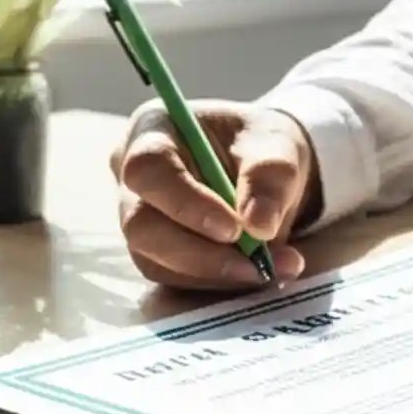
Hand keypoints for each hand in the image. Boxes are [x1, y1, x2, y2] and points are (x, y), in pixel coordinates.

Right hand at [109, 99, 320, 289]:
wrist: (268, 172)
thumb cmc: (263, 146)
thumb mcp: (278, 146)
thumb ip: (270, 178)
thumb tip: (259, 226)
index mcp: (153, 131)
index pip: (148, 169)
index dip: (185, 203)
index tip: (234, 229)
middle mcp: (134, 178)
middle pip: (142, 226)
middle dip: (201, 254)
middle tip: (257, 264)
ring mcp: (140, 219)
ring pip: (157, 261)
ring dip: (216, 273)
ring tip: (272, 267)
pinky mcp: (156, 254)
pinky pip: (175, 280)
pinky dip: (219, 282)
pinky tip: (259, 272)